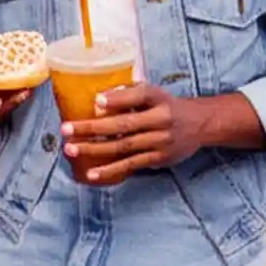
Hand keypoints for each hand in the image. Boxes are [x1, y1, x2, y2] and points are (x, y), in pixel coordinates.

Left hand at [61, 83, 206, 185]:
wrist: (199, 124)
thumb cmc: (165, 105)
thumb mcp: (151, 92)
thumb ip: (127, 94)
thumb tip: (96, 101)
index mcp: (157, 97)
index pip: (138, 95)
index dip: (117, 99)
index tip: (95, 101)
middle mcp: (160, 119)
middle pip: (123, 124)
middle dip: (92, 128)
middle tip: (66, 128)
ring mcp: (160, 141)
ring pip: (123, 147)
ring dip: (95, 149)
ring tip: (71, 149)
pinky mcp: (158, 158)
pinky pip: (130, 165)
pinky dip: (110, 170)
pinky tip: (91, 173)